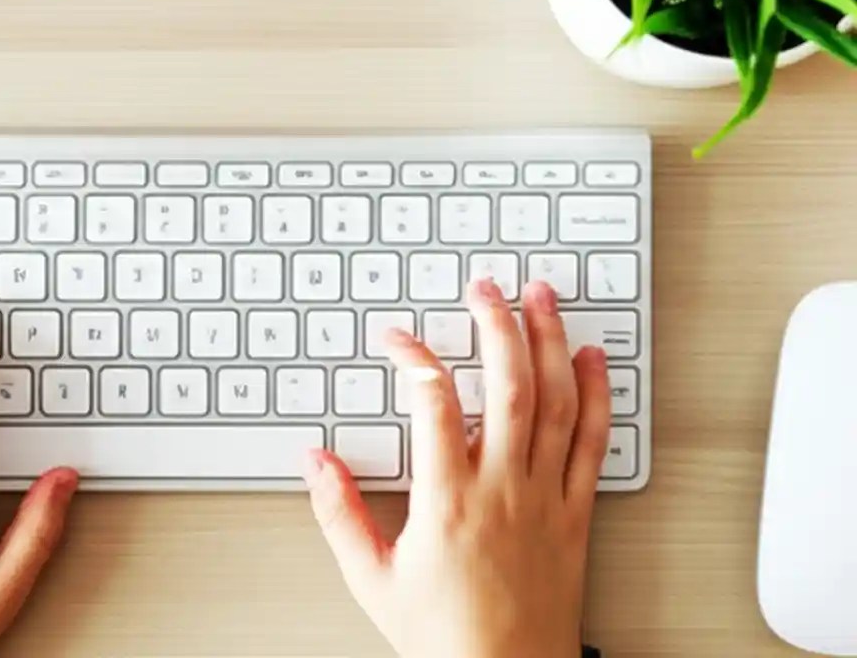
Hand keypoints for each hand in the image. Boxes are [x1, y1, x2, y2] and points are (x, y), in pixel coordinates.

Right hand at [304, 279, 611, 657]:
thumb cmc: (444, 638)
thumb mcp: (371, 578)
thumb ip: (339, 514)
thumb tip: (316, 461)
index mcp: (448, 501)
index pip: (432, 403)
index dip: (415, 358)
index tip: (398, 340)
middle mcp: (502, 489)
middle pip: (508, 386)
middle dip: (496, 325)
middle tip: (485, 287)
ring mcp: (545, 497)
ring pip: (555, 403)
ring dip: (549, 342)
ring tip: (541, 298)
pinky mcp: (575, 513)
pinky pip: (593, 443)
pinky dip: (595, 395)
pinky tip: (591, 360)